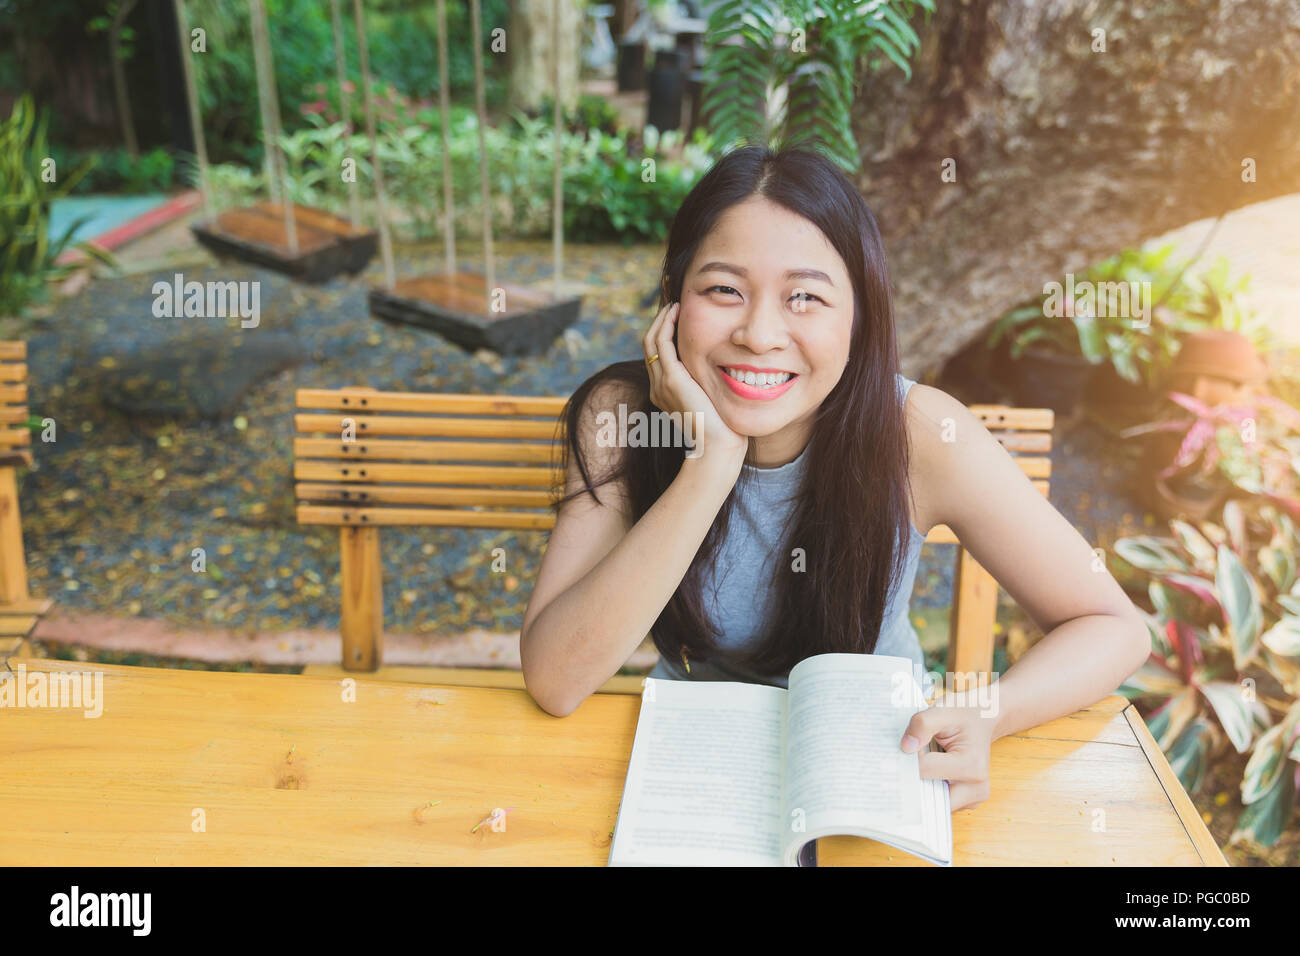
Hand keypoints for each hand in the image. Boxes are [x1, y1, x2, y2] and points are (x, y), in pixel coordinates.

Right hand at [643, 300, 747, 468]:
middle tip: (674, 305)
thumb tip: (727, 374)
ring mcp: (661, 383)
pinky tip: (678, 312)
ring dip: (662, 319)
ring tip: (675, 305)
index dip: (665, 333)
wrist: (717, 448)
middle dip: (660, 322)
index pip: (657, 356)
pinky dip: (666, 324)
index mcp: (665, 393)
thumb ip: (710, 387)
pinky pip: (661, 343)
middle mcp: (658, 387)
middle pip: (650, 345)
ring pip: (651, 340)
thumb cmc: (723, 431)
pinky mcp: (671, 379)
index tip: (678, 317)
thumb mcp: (713, 403)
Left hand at [900, 695, 996, 811]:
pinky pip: (939, 801)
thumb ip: (922, 724)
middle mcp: (976, 788)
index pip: (924, 769)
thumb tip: (905, 747)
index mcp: (971, 765)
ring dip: (921, 786)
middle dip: (913, 781)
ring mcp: (973, 798)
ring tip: (920, 763)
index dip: (908, 756)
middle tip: (902, 761)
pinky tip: (928, 771)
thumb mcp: (943, 710)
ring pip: (933, 803)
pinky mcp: (967, 801)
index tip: (905, 745)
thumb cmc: (964, 714)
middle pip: (929, 796)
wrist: (983, 719)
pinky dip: (929, 789)